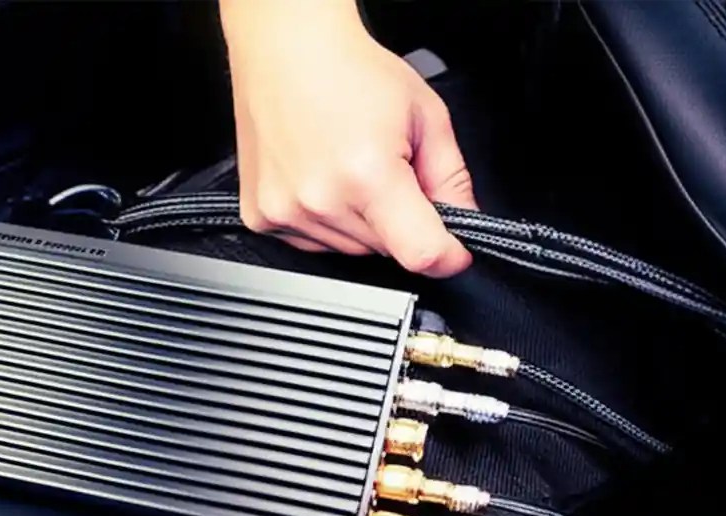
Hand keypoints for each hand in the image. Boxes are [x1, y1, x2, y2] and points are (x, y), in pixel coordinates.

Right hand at [221, 0, 474, 275]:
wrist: (287, 52)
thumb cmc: (349, 71)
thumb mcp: (425, 115)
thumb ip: (452, 178)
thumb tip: (464, 221)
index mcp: (367, 173)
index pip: (421, 253)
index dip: (446, 255)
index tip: (451, 249)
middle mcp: (321, 199)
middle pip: (385, 250)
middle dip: (399, 222)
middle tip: (388, 172)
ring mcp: (285, 211)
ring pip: (349, 249)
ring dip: (360, 222)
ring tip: (349, 168)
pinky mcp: (261, 216)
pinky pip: (312, 242)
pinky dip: (326, 220)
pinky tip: (322, 179)